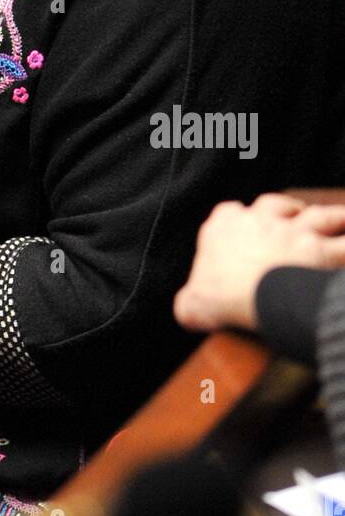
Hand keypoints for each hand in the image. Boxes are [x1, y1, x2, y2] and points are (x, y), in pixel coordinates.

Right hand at [173, 192, 344, 333]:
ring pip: (319, 215)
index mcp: (223, 228)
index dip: (234, 217)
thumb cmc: (221, 297)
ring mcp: (293, 232)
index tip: (239, 223)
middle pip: (276, 205)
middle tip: (295, 217)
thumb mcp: (192, 304)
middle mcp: (259, 221)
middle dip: (287, 209)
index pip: (227, 212)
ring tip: (340, 219)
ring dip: (331, 216)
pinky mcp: (321, 248)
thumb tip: (186, 311)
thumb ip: (189, 303)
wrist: (253, 296)